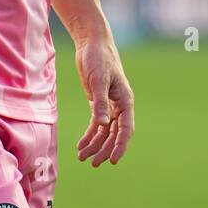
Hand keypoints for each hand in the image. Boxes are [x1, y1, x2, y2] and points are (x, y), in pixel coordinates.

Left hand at [74, 35, 134, 166]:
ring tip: (82, 157)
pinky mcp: (98, 102)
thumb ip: (100, 103)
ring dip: (95, 144)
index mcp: (125, 100)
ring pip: (104, 131)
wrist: (92, 43)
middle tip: (93, 163)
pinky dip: (89, 134)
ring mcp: (109, 104)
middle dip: (104, 149)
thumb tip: (102, 124)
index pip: (125, 129)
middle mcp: (119, 105)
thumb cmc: (98, 58)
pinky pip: (96, 123)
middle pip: (114, 133)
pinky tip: (81, 145)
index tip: (114, 160)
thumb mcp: (98, 80)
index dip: (120, 145)